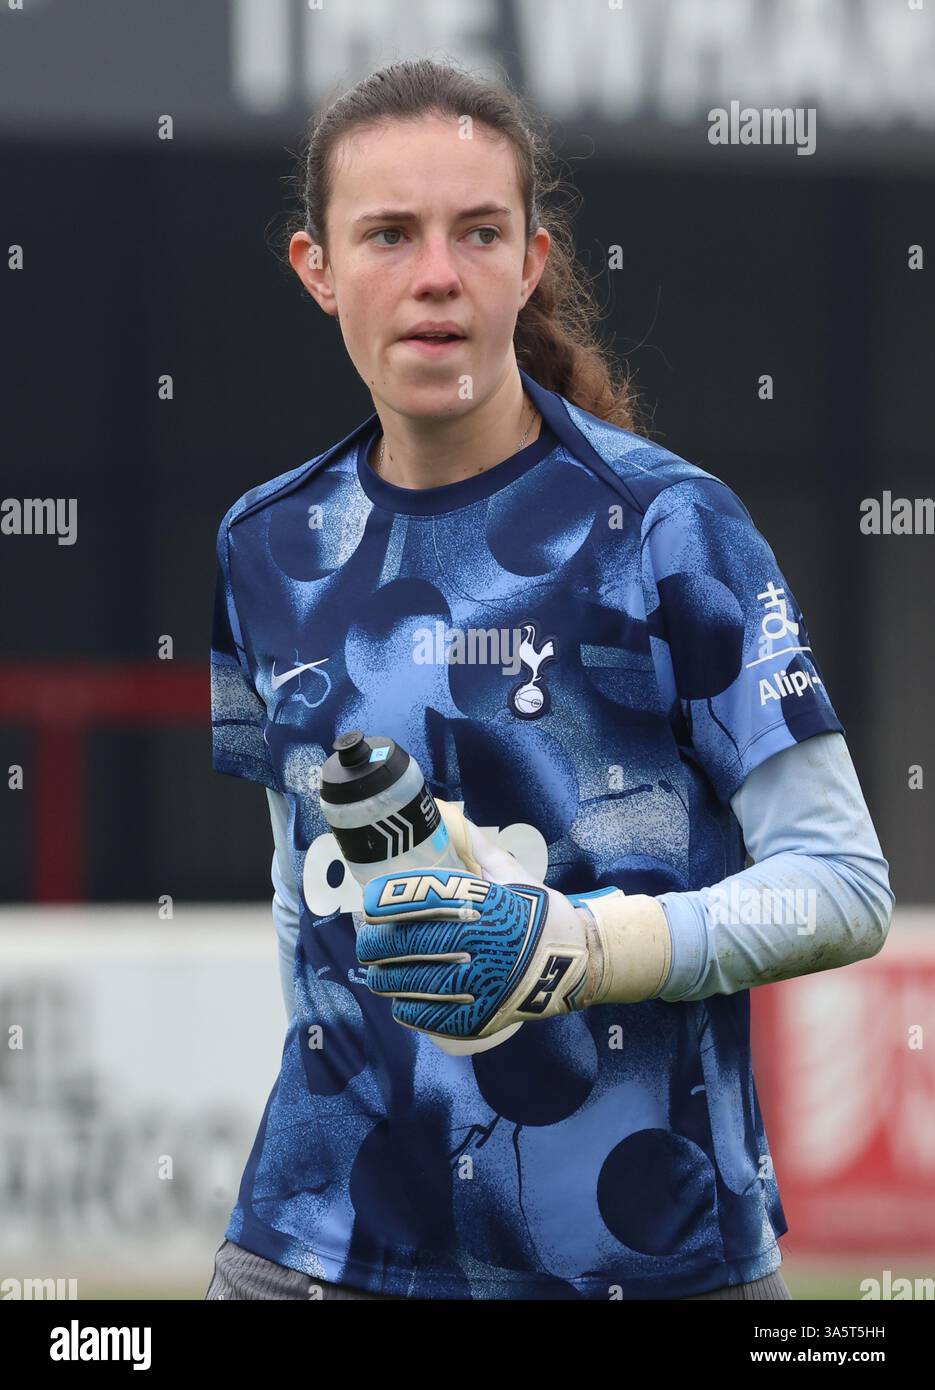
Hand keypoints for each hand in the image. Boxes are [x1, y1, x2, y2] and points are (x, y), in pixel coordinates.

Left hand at [356, 801, 602, 1042]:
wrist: (577, 962)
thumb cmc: (538, 913)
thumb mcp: (513, 875)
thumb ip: (476, 849)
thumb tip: (448, 816)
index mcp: (485, 903)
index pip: (421, 899)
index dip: (385, 901)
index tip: (367, 903)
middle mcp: (481, 943)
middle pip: (404, 944)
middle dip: (374, 943)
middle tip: (368, 941)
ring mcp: (480, 985)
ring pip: (408, 984)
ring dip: (384, 978)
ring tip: (380, 971)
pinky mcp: (479, 1018)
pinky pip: (426, 1016)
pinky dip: (405, 1008)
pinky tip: (402, 998)